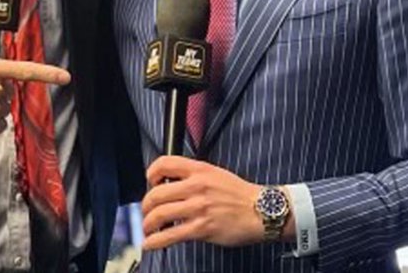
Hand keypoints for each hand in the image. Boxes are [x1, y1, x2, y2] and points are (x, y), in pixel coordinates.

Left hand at [141, 156, 277, 249]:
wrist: (262, 211)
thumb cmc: (240, 194)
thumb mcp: (216, 174)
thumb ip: (193, 176)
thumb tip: (170, 185)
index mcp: (199, 170)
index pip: (164, 163)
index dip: (151, 174)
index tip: (150, 182)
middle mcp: (196, 186)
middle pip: (156, 193)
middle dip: (145, 206)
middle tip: (146, 212)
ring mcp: (198, 208)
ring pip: (159, 215)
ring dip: (147, 225)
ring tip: (148, 229)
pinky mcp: (202, 228)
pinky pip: (170, 235)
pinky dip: (155, 241)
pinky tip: (151, 243)